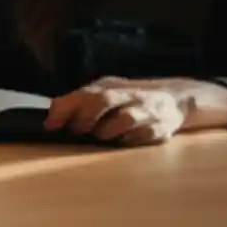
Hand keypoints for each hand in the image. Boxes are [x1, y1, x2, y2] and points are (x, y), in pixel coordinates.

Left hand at [46, 77, 188, 145]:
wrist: (176, 99)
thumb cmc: (131, 97)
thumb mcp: (107, 91)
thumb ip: (81, 101)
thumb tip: (52, 115)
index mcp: (110, 86)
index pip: (83, 93)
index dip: (64, 109)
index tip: (50, 125)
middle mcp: (128, 95)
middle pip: (102, 100)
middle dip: (84, 118)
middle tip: (76, 132)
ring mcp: (146, 110)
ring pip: (124, 119)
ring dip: (107, 131)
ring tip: (101, 136)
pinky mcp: (161, 128)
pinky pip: (143, 136)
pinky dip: (129, 140)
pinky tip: (123, 141)